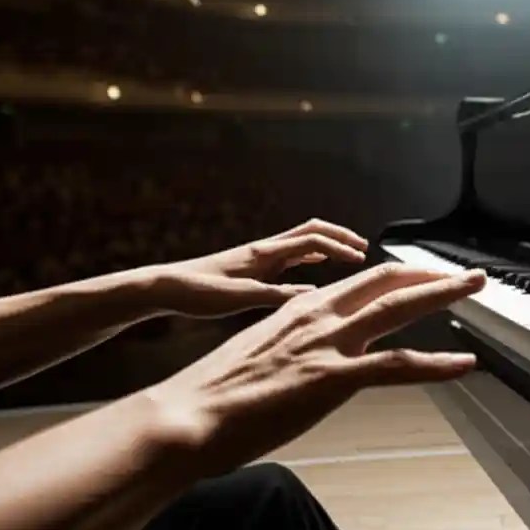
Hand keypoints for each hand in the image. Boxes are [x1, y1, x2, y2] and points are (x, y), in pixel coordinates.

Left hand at [142, 219, 369, 317]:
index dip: (340, 247)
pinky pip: (290, 254)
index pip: (313, 240)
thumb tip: (314, 296)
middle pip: (311, 231)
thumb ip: (277, 296)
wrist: (165, 287)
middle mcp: (264, 250)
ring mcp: (259, 256)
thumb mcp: (240, 298)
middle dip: (340, 236)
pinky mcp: (252, 266)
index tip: (362, 258)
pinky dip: (311, 255)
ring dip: (328, 244)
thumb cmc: (198, 292)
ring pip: (302, 240)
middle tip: (364, 248)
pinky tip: (315, 267)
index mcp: (265, 254)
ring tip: (349, 255)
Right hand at [144, 263, 485, 474]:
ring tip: (476, 289)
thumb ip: (294, 344)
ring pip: (400, 309)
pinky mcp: (332, 378)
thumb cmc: (217, 393)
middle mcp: (319, 316)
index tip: (425, 276)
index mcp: (301, 308)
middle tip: (466, 274)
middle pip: (388, 282)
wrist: (189, 415)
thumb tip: (310, 353)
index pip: (362, 281)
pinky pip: (397, 366)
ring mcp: (328, 345)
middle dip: (432, 275)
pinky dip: (436, 364)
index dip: (401, 276)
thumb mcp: (262, 352)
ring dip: (445, 295)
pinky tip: (464, 365)